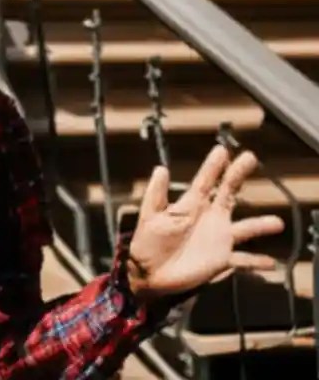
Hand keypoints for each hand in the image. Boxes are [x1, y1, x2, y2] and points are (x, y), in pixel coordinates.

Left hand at [126, 146, 285, 302]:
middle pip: (228, 193)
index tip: (222, 150)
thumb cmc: (147, 243)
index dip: (213, 166)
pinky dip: (256, 262)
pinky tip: (270, 263)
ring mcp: (217, 238)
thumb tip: (160, 169)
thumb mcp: (150, 217)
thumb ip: (156, 194)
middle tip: (250, 158)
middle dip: (238, 175)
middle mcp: (208, 218)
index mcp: (190, 206)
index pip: (205, 181)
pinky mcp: (220, 259)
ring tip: (277, 223)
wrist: (148, 273)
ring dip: (260, 226)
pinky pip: (242, 261)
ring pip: (244, 228)